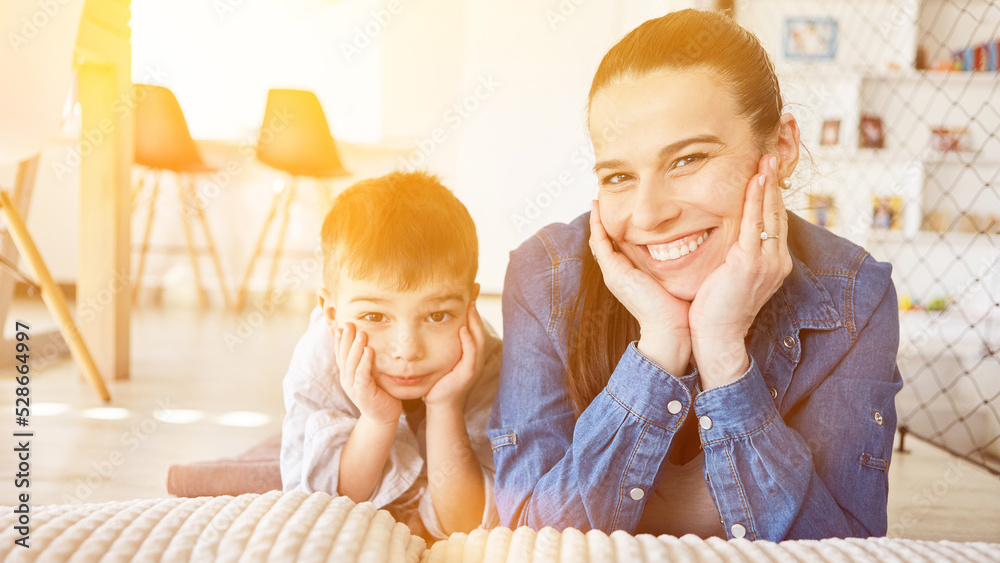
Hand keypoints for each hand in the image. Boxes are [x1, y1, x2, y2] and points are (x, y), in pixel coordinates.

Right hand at [334, 322, 401, 425]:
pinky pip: (362, 374)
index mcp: (347, 374)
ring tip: (361, 333)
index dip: (340, 340)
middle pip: (344, 356)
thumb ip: (366, 362)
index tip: (341, 325)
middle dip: (346, 339)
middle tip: (349, 323)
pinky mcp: (363, 392)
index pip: (341, 354)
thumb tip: (369, 343)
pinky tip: (369, 351)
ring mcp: (353, 386)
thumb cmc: (379, 394)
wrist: (382, 417)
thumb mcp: (370, 375)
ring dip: (355, 347)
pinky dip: (365, 362)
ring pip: (352, 363)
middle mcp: (346, 379)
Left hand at [424, 300, 485, 409]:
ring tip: (470, 305)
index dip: (473, 309)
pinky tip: (463, 329)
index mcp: (470, 352)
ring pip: (477, 339)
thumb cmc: (439, 381)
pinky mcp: (468, 373)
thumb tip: (431, 323)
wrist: (440, 404)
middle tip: (473, 291)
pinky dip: (468, 341)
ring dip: (474, 322)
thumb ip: (443, 343)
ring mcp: (473, 366)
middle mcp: (475, 357)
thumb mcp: (442, 358)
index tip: (471, 290)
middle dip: (476, 310)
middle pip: (479, 329)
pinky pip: (471, 354)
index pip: (473, 326)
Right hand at [589, 201, 691, 374]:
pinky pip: (600, 242)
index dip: (620, 222)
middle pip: (607, 238)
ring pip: (600, 237)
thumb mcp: (680, 277)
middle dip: (607, 216)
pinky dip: (597, 224)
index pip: (621, 243)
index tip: (626, 202)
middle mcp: (619, 271)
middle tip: (607, 191)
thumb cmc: (682, 307)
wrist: (674, 330)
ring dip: (598, 216)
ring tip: (600, 193)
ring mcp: (614, 272)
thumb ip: (682, 260)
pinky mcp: (614, 272)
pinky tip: (597, 207)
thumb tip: (698, 240)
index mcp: (633, 273)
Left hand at [688, 154, 792, 387]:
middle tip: (771, 155)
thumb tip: (727, 241)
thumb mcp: (730, 277)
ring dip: (768, 185)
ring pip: (770, 214)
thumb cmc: (717, 310)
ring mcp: (768, 262)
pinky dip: (757, 200)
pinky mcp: (752, 263)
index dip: (771, 196)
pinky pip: (757, 223)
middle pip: (777, 213)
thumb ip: (734, 256)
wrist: (717, 338)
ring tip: (766, 159)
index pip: (773, 222)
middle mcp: (776, 260)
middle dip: (774, 184)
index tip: (766, 172)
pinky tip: (756, 181)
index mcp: (772, 263)